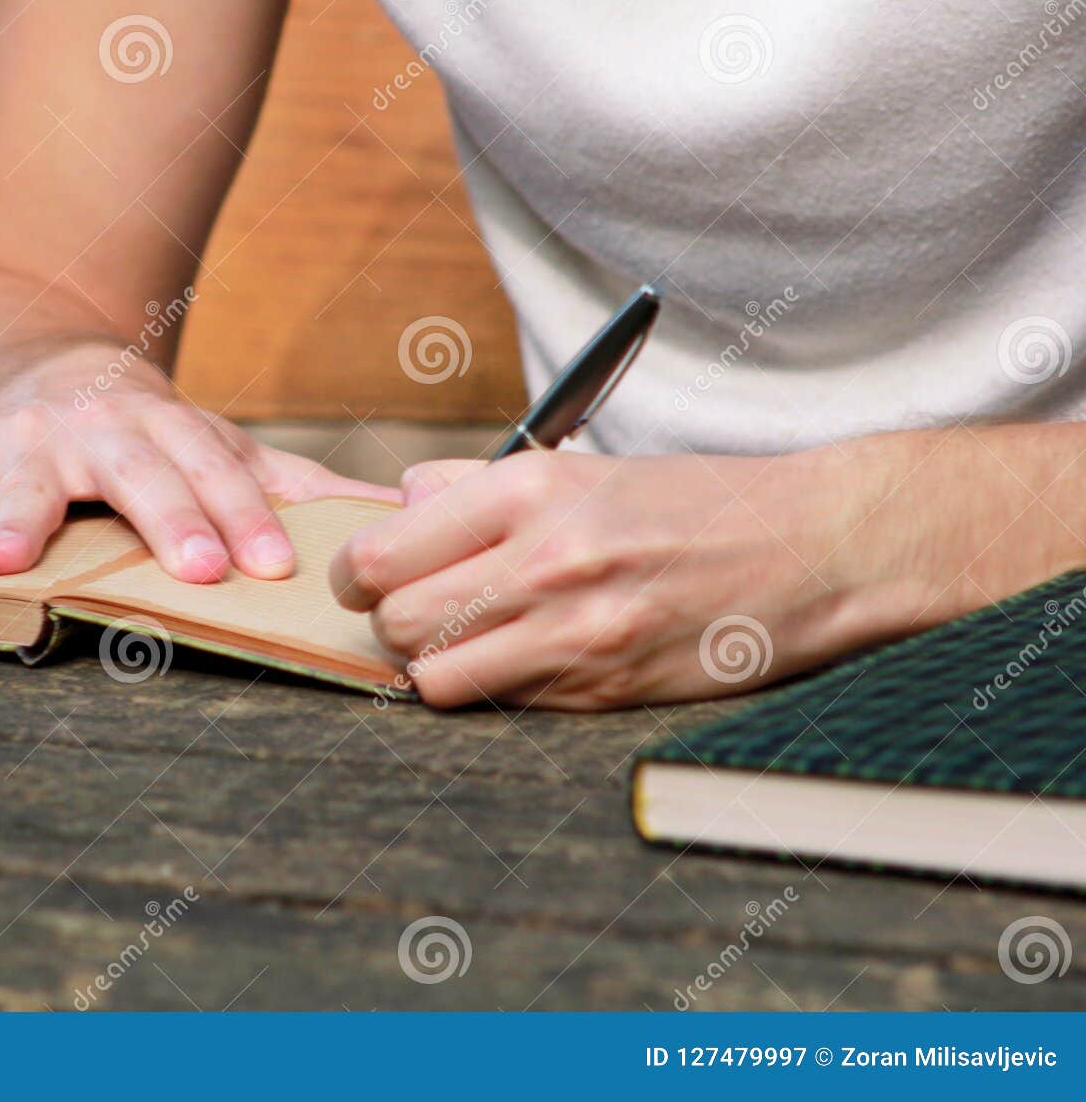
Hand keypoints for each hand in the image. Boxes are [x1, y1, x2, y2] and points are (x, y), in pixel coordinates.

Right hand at [0, 368, 396, 582]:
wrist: (53, 370)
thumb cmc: (159, 439)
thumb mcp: (227, 450)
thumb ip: (304, 486)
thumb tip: (417, 511)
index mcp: (180, 433)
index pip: (221, 473)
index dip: (247, 517)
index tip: (272, 568)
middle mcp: (109, 431)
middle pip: (142, 476)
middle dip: (168, 519)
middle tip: (195, 570)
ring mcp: (34, 441)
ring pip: (33, 482)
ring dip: (22, 521)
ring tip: (7, 568)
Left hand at [327, 446, 932, 709]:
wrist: (814, 550)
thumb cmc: (695, 502)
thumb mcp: (584, 466)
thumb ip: (478, 486)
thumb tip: (399, 500)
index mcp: (531, 492)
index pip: (383, 554)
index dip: (356, 574)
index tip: (364, 577)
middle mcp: (546, 562)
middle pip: (396, 620)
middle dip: (388, 621)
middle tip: (413, 610)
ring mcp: (578, 633)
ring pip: (435, 676)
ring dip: (434, 664)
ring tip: (461, 641)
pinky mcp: (606, 689)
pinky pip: (504, 703)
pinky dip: (494, 688)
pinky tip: (521, 659)